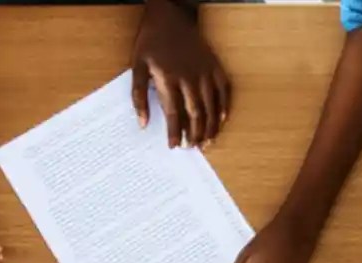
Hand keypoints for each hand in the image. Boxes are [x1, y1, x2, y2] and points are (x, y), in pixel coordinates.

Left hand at [131, 0, 230, 147]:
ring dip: (211, 127)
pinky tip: (222, 120)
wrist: (170, 16)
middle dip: (195, 135)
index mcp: (169, 79)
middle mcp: (190, 78)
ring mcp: (205, 72)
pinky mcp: (214, 67)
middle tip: (192, 148)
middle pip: (196, 114)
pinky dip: (224, 107)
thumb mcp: (137, 66)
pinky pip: (223, 91)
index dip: (175, 133)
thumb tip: (143, 123)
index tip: (174, 146)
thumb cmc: (151, 41)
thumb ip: (139, 95)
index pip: (174, 114)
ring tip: (207, 142)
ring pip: (211, 107)